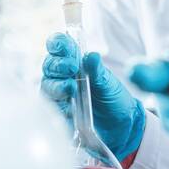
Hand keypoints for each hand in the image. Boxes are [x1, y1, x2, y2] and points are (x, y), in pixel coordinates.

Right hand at [41, 32, 146, 160]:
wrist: (121, 125)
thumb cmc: (113, 98)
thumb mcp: (108, 83)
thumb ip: (98, 70)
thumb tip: (92, 55)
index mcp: (75, 63)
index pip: (60, 48)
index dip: (58, 43)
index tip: (63, 44)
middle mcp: (63, 76)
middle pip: (50, 66)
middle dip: (58, 64)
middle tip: (71, 67)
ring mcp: (60, 94)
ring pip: (47, 86)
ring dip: (57, 85)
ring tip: (71, 87)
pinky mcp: (60, 113)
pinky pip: (51, 108)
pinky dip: (59, 105)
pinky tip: (69, 107)